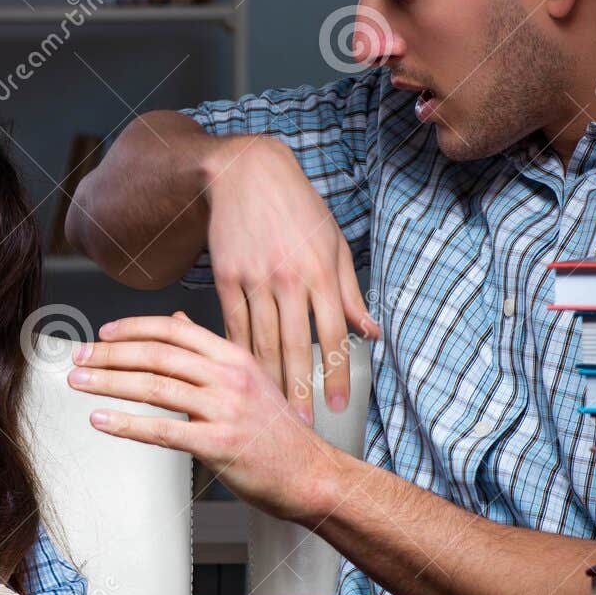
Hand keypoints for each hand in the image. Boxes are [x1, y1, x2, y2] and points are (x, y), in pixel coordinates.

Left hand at [67, 311, 342, 524]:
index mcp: (234, 356)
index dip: (133, 328)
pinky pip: (163, 431)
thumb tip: (180, 322)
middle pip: (157, 355)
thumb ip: (211, 350)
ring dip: (109, 383)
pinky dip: (127, 424)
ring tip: (80, 384)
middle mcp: (229, 376)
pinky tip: (102, 421)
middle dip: (110, 354)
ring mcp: (225, 409)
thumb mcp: (250, 377)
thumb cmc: (278, 432)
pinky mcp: (219, 443)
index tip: (104, 333)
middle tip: (79, 357)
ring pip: (154, 387)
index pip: (173, 330)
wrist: (311, 474)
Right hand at [202, 135, 377, 423]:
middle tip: (304, 422)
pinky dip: (237, 353)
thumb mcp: (334, 242)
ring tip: (273, 410)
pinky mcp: (225, 278)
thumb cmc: (297, 206)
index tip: (338, 403)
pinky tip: (241, 375)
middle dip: (301, 390)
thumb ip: (350, 291)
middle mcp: (287, 278)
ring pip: (260, 342)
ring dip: (268, 381)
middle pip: (294, 347)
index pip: (333, 335)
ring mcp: (253, 279)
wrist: (246, 172)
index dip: (336, 374)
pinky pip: (231, 324)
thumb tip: (370, 331)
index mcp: (319, 271)